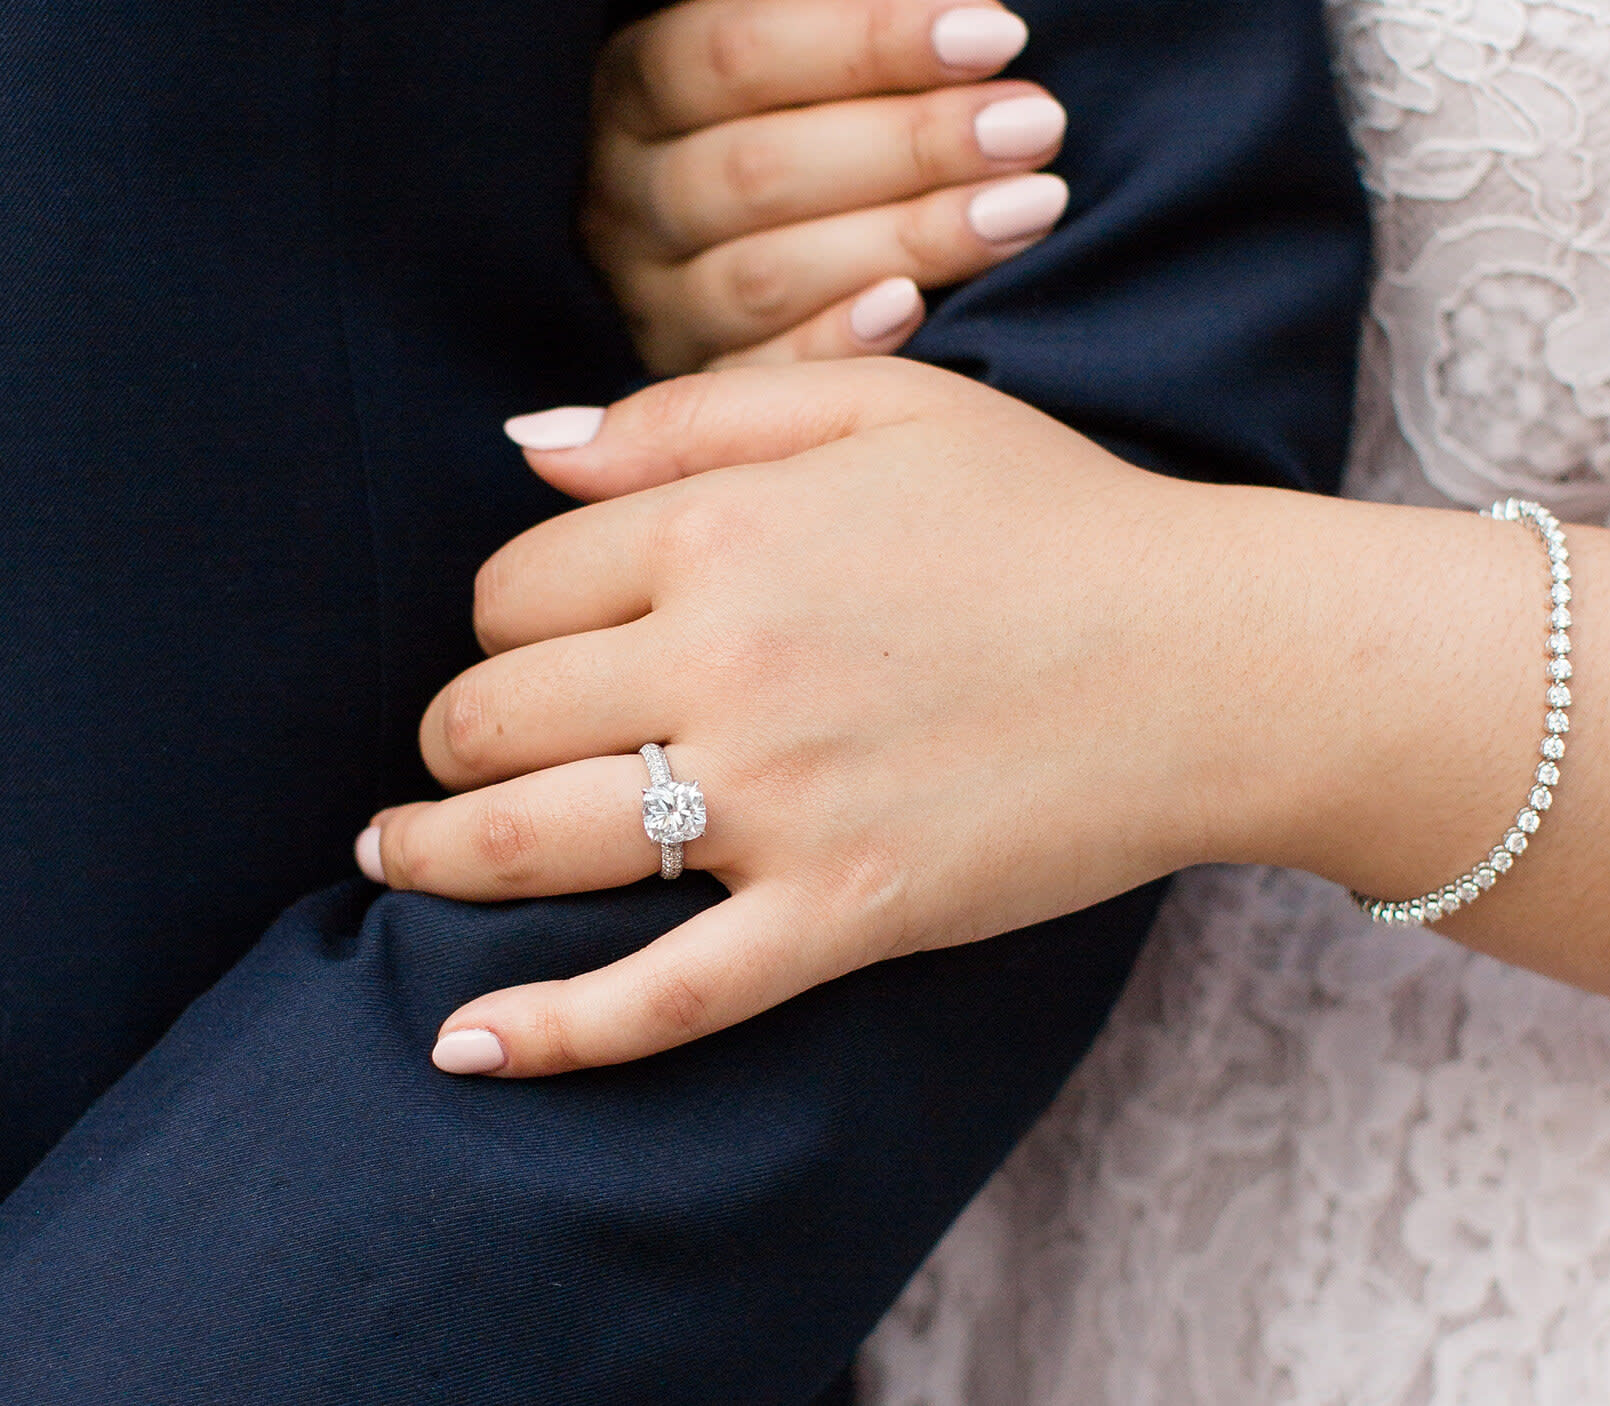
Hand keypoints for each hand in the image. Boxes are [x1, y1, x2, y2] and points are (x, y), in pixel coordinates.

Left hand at [357, 362, 1331, 1074]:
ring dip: (433, 855)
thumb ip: (688, 416)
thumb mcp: (879, 404)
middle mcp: (726, 664)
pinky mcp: (841, 915)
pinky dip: (553, 1033)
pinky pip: (667, 996)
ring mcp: (780, 803)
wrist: (1220, 656)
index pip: (514, 585)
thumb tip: (523, 448)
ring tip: (390, 858)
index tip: (532, 638)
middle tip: (455, 751)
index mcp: (722, 532)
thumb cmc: (1053, 514)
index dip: (502, 613)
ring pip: (533, 846)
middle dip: (452, 734)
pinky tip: (461, 1048)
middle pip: (492, 713)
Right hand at [586, 0, 1070, 373]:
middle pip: (758, 169)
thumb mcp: (803, 55)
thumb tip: (951, 4)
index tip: (996, 35)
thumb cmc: (812, 116)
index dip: (867, 41)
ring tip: (1030, 207)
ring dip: (910, 238)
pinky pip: (762, 374)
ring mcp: (658, 298)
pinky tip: (917, 305)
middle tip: (1034, 126)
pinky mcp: (701, 380)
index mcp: (640, 88)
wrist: (768, 226)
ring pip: (766, 274)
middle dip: (913, 146)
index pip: (735, 53)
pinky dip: (839, 341)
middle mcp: (629, 196)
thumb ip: (846, 31)